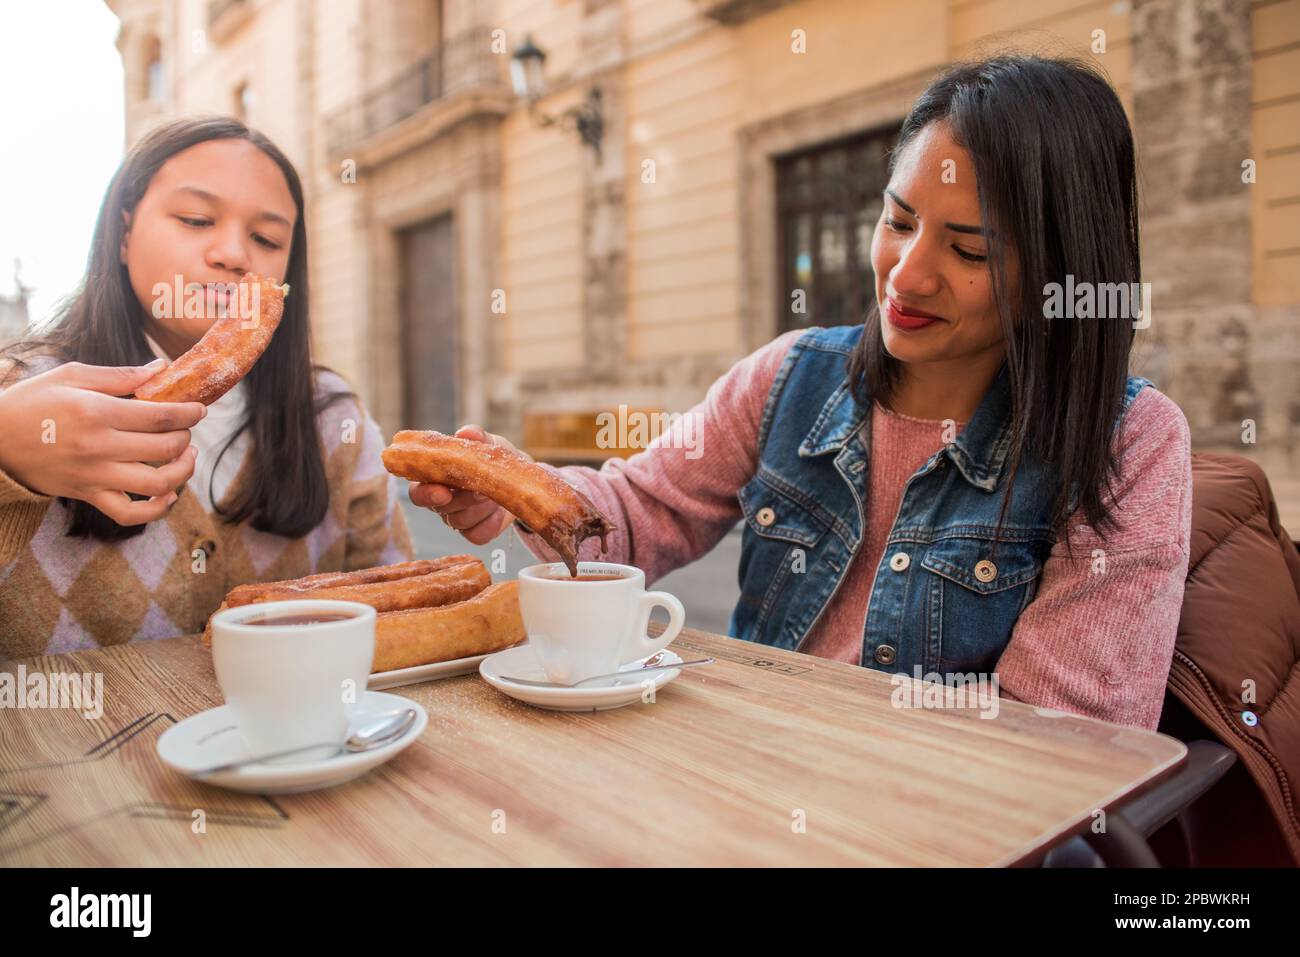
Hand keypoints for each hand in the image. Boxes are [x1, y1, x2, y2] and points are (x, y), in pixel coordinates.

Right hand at [0, 358, 205, 524]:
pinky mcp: (87, 495)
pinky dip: (156, 509)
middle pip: (166, 448)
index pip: (162, 416)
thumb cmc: (32, 402)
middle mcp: (99, 446)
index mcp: (96, 411)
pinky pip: (130, 514)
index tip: (199, 410)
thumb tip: (160, 369)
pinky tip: (167, 494)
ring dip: (183, 471)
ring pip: (157, 483)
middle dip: (186, 437)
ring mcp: (94, 475)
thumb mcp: (70, 376)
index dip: (190, 413)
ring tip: (186, 457)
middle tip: (186, 429)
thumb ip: (119, 375)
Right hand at [408, 424, 526, 544]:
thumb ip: (477, 437)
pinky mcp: (475, 533)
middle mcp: (442, 502)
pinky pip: (477, 535)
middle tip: (481, 490)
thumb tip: (466, 431)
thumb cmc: (494, 459)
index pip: (417, 492)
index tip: (443, 491)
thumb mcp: (488, 444)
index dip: (426, 494)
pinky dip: (491, 523)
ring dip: (480, 508)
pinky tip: (499, 511)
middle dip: (463, 499)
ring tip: (494, 495)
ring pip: (460, 521)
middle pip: (441, 509)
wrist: (519, 479)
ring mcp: (457, 519)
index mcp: (435, 479)